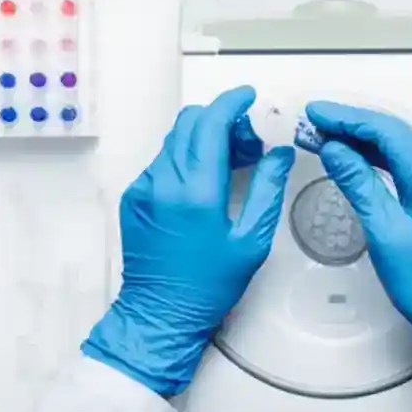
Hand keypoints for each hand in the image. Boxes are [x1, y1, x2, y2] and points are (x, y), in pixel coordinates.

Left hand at [83, 86, 294, 396]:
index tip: (248, 96)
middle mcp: (163, 182)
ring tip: (231, 166)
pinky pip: (162, 162)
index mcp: (196, 192)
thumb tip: (279, 153)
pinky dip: (186, 159)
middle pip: (189, 123)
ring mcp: (144, 189)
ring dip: (203, 139)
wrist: (159, 315)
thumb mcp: (251, 242)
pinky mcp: (133, 198)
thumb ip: (268, 190)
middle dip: (221, 120)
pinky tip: (204, 184)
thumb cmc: (207, 286)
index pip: (210, 124)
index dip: (231, 102)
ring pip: (174, 140)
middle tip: (247, 142)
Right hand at [306, 102, 411, 392]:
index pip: (389, 132)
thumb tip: (334, 149)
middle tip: (314, 120)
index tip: (317, 114)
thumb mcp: (385, 232)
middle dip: (352, 122)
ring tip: (323, 134)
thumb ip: (359, 185)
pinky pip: (399, 164)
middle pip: (393, 133)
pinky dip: (372, 156)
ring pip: (396, 147)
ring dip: (360, 138)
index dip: (349, 119)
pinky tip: (349, 156)